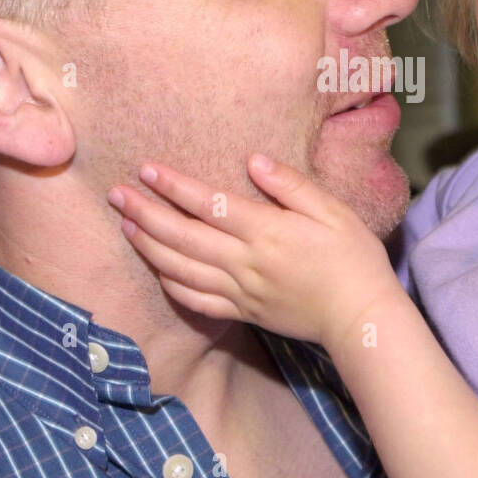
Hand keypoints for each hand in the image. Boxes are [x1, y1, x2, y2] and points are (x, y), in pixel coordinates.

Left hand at [108, 153, 403, 345]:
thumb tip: (254, 160)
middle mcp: (246, 262)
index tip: (147, 170)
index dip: (175, 187)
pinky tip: (157, 269)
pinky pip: (196, 301)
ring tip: (126, 226)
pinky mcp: (243, 312)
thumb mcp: (333, 211)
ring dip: (149, 247)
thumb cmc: (353, 258)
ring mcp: (241, 290)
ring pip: (181, 269)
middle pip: (183, 236)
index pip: (209, 204)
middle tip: (116, 195)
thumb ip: (291, 185)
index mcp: (267, 231)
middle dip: (146, 213)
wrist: (360, 317)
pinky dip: (171, 284)